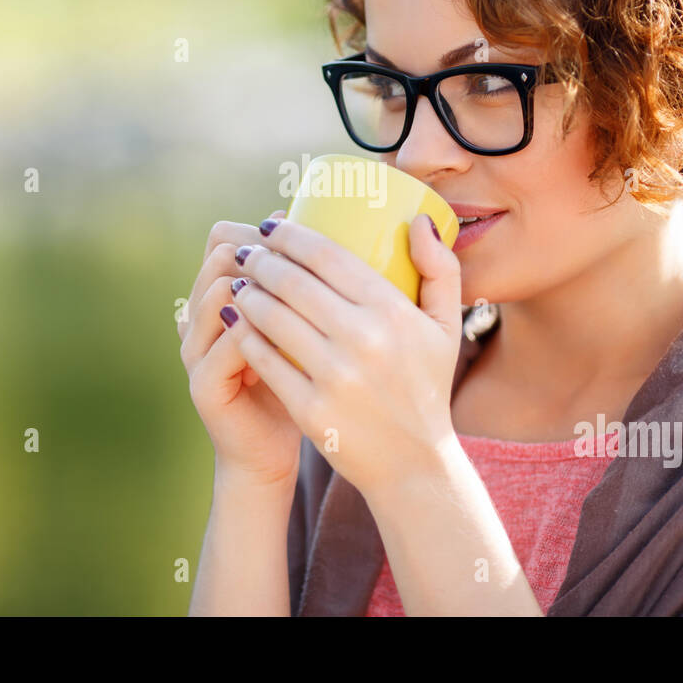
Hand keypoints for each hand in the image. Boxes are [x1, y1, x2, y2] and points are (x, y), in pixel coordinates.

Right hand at [179, 209, 303, 486]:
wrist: (271, 453)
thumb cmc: (298, 387)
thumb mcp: (308, 332)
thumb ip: (314, 291)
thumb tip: (347, 241)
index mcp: (222, 296)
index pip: (224, 237)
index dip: (263, 228)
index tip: (306, 227)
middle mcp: (200, 315)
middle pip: (219, 255)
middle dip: (266, 251)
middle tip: (312, 259)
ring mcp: (195, 348)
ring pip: (218, 291)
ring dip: (264, 286)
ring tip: (308, 292)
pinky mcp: (203, 382)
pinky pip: (229, 342)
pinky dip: (264, 331)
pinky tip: (301, 334)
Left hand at [225, 212, 462, 498]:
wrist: (414, 464)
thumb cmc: (427, 386)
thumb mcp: (446, 328)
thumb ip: (441, 268)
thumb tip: (418, 218)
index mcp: (395, 313)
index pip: (329, 257)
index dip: (291, 235)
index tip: (271, 226)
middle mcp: (364, 341)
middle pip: (294, 283)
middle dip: (261, 260)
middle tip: (247, 252)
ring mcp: (334, 377)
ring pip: (273, 318)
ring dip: (248, 293)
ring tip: (239, 282)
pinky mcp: (310, 409)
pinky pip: (265, 359)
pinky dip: (245, 335)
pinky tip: (236, 320)